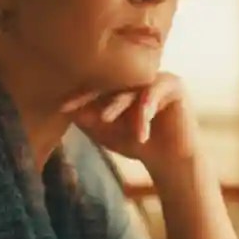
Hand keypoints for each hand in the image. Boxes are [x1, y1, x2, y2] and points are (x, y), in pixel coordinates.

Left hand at [60, 73, 199, 167]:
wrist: (169, 161)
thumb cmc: (136, 144)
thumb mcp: (106, 133)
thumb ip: (89, 121)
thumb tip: (69, 110)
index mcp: (121, 83)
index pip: (97, 85)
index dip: (80, 96)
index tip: (63, 107)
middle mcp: (137, 76)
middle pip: (113, 81)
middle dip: (96, 96)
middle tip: (81, 110)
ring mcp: (156, 78)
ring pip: (133, 87)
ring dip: (118, 104)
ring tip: (106, 120)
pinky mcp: (174, 86)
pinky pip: (155, 93)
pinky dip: (144, 114)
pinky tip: (140, 134)